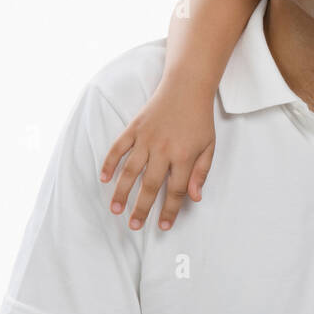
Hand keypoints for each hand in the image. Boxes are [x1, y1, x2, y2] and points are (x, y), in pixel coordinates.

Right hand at [99, 80, 215, 230]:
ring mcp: (146, 138)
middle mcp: (163, 149)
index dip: (170, 210)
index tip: (164, 226)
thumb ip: (201, 173)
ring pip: (130, 171)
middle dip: (141, 209)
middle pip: (150, 186)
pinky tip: (104, 179)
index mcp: (184, 155)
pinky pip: (118, 148)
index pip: (176, 190)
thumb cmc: (199, 119)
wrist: (186, 87)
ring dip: (121, 192)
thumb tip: (195, 197)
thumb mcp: (209, 146)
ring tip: (116, 210)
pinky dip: (109, 163)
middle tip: (134, 226)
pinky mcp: (134, 128)